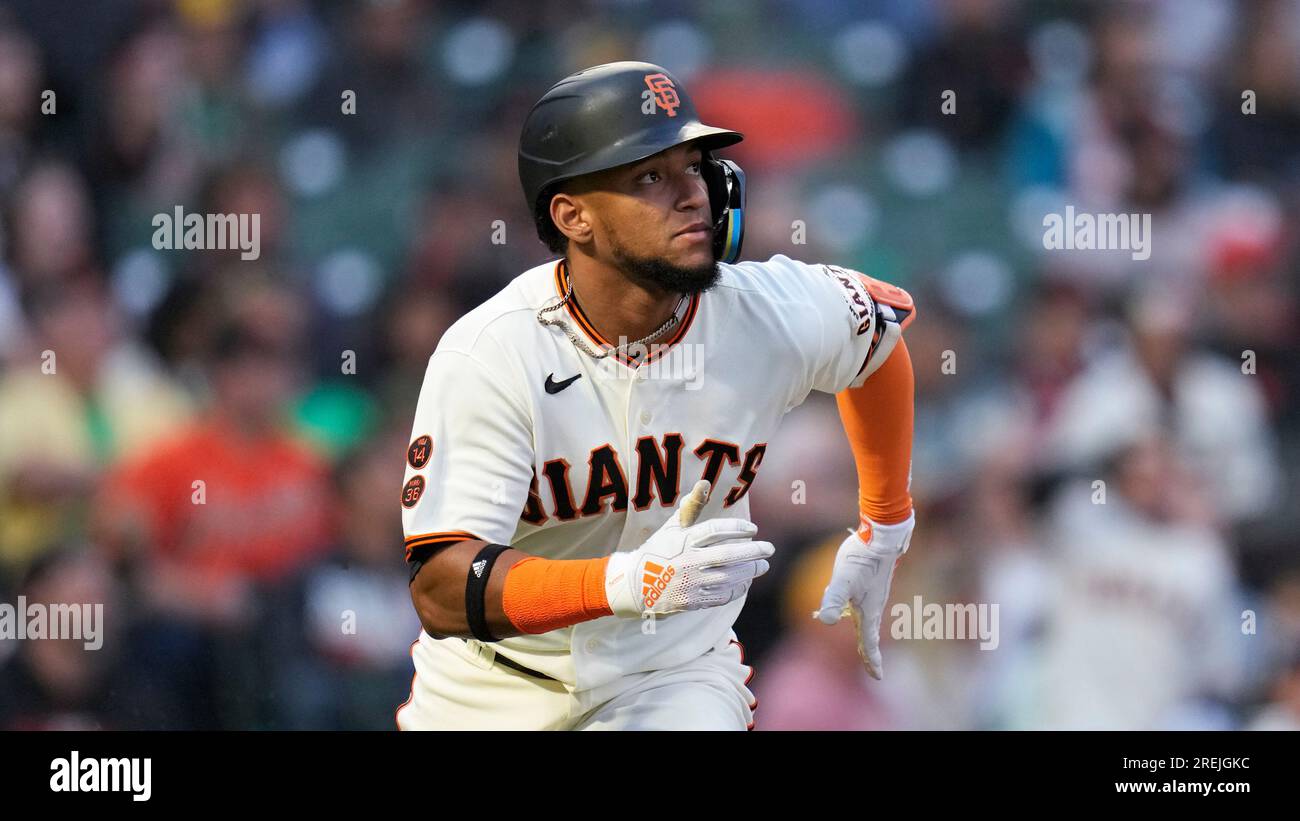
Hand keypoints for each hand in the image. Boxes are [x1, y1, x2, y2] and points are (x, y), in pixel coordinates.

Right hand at [605, 480, 773, 617]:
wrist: (635, 585)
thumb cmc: (659, 551)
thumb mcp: (671, 528)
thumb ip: (691, 507)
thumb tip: (705, 483)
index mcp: (682, 540)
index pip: (714, 530)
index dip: (736, 527)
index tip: (752, 528)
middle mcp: (686, 561)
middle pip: (727, 555)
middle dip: (753, 551)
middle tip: (770, 548)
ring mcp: (688, 583)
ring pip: (728, 577)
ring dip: (750, 571)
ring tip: (763, 565)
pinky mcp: (690, 602)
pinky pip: (720, 595)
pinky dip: (737, 589)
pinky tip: (746, 582)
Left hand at [813, 512, 913, 679]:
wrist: (881, 535)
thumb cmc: (862, 558)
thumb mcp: (843, 579)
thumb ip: (833, 599)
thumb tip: (825, 621)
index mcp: (869, 610)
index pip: (869, 641)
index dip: (872, 659)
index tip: (878, 677)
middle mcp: (874, 604)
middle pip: (870, 633)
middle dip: (869, 650)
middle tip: (871, 665)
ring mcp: (874, 593)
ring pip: (866, 618)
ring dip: (862, 631)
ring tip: (855, 637)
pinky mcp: (872, 582)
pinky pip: (863, 604)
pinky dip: (856, 612)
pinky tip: (844, 600)